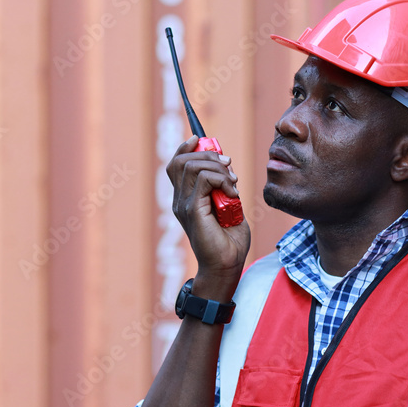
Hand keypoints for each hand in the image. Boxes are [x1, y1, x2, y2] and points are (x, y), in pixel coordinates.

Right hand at [167, 135, 251, 287]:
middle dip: (208, 154)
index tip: (202, 140)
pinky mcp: (193, 210)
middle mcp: (179, 200)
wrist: (226, 266)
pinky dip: (221, 179)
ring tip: (233, 181)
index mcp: (184, 198)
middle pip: (181, 160)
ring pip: (192, 166)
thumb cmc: (229, 241)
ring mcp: (183, 205)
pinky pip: (203, 180)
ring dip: (217, 167)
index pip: (175, 163)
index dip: (186, 146)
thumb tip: (226, 165)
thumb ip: (223, 187)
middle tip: (229, 165)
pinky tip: (232, 192)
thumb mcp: (228, 206)